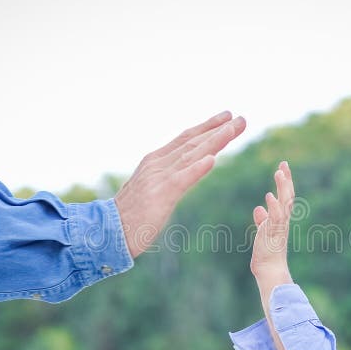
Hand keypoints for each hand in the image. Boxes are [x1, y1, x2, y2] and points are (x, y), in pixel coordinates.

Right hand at [115, 111, 245, 257]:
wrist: (108, 231)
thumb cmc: (131, 214)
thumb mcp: (151, 188)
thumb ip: (168, 176)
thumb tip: (185, 169)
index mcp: (156, 161)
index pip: (186, 139)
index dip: (207, 127)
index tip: (228, 118)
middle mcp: (158, 164)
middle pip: (193, 142)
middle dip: (219, 130)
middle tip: (242, 119)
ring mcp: (159, 177)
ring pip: (191, 154)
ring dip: (214, 141)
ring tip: (233, 129)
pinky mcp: (160, 195)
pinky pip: (182, 179)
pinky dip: (197, 168)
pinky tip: (212, 159)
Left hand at [250, 161, 293, 288]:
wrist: (270, 270)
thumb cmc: (266, 253)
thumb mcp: (263, 232)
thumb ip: (262, 220)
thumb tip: (258, 209)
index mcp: (281, 219)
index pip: (285, 197)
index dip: (284, 182)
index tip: (282, 168)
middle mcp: (283, 221)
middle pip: (288, 196)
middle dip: (286, 179)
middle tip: (284, 163)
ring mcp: (279, 226)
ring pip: (284, 203)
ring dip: (282, 187)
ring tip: (279, 172)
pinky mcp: (273, 233)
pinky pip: (276, 218)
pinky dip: (273, 206)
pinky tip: (269, 196)